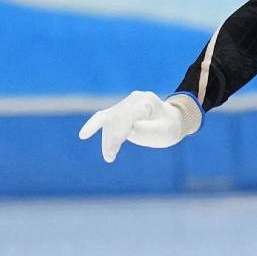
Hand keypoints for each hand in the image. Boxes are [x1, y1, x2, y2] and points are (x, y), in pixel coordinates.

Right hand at [78, 91, 201, 162]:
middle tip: (109, 157)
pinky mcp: (119, 110)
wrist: (173, 120)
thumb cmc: (170, 127)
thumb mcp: (165, 131)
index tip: (112, 152)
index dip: (118, 135)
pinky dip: (94, 126)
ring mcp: (125, 104)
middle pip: (116, 118)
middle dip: (111, 138)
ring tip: (109, 155)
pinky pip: (104, 117)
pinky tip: (83, 135)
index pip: (128, 117)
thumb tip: (132, 129)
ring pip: (109, 120)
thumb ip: (150, 130)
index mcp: (146, 101)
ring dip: (106, 138)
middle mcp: (134, 99)